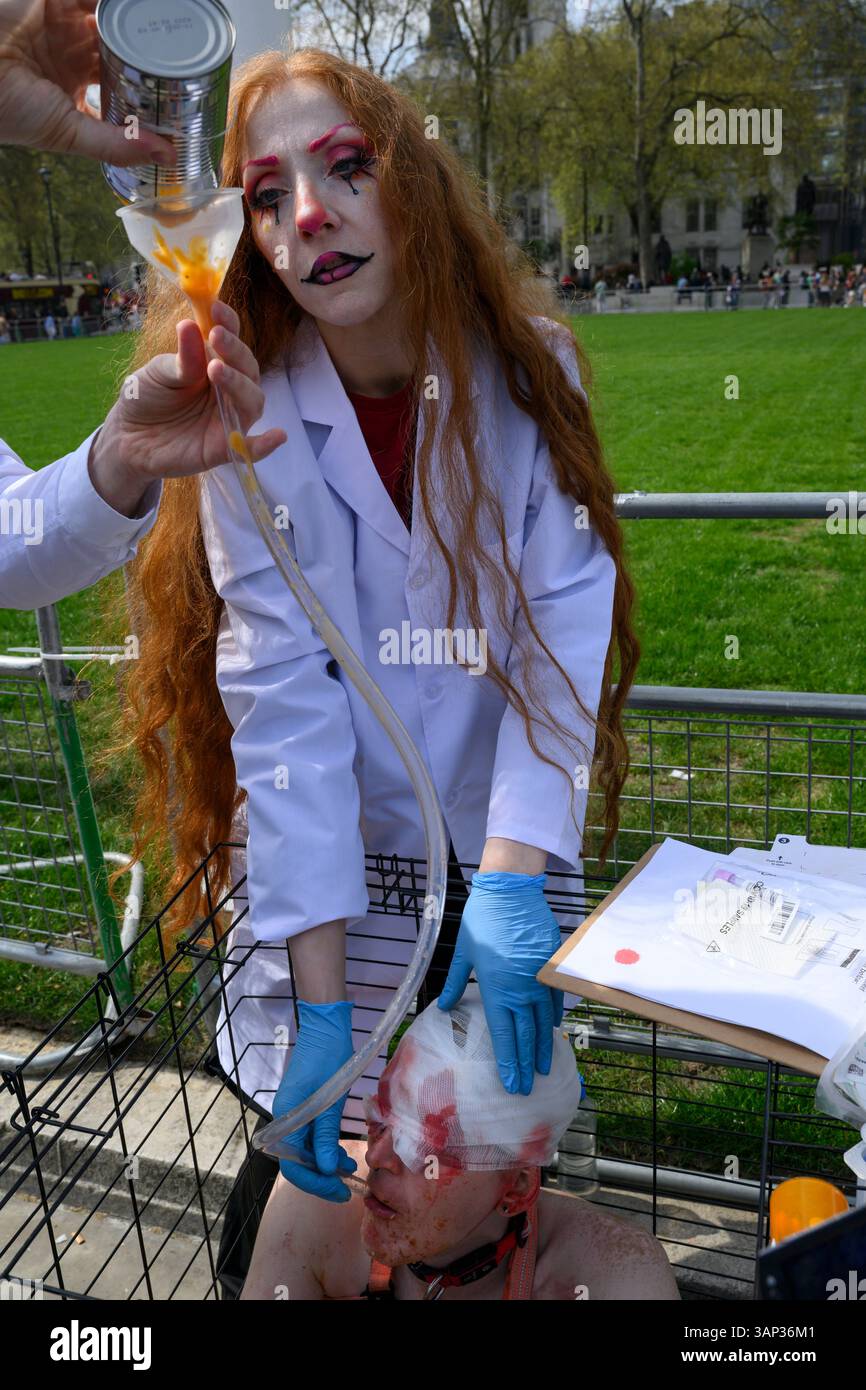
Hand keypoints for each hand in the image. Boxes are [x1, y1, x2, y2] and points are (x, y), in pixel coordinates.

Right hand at [0, 0, 175, 162]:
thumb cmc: (7, 107)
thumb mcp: (68, 131)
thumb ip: (117, 143)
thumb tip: (166, 156)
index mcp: (72, 86)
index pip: (119, 85)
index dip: (146, 90)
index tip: (180, 98)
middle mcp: (70, 52)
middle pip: (121, 48)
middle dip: (150, 54)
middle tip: (186, 60)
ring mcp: (61, 22)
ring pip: (111, 18)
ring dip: (138, 22)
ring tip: (172, 26)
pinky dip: (116, 4)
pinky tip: (143, 9)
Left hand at [93, 300, 287, 489]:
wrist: (126, 436)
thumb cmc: (147, 397)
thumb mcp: (158, 372)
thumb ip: (180, 357)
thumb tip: (191, 325)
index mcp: (213, 363)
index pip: (231, 340)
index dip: (229, 323)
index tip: (216, 308)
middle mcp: (228, 389)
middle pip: (248, 369)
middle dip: (235, 351)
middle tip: (216, 337)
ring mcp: (229, 418)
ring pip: (252, 401)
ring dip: (241, 384)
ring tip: (218, 370)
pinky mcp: (224, 448)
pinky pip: (251, 449)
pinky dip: (266, 444)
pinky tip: (279, 435)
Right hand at [271, 999, 356, 1202]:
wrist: (325, 1028)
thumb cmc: (327, 1057)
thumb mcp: (330, 1099)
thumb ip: (326, 1135)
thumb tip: (326, 1170)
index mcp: (286, 1119)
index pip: (293, 1165)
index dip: (315, 1183)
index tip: (340, 1191)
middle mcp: (286, 1121)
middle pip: (299, 1162)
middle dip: (322, 1177)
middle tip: (347, 1187)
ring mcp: (295, 1116)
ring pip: (307, 1152)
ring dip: (326, 1165)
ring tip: (350, 1168)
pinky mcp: (306, 1110)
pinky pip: (312, 1138)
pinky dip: (326, 1149)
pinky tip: (342, 1153)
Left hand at [437, 871, 563, 1094]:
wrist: (511, 889)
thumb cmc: (483, 918)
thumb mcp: (463, 951)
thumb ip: (456, 982)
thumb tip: (444, 1007)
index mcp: (496, 988)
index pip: (504, 1035)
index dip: (509, 1062)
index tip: (512, 1084)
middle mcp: (520, 988)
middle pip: (526, 1035)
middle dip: (527, 1064)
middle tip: (528, 1087)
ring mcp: (539, 977)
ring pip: (544, 1020)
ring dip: (544, 1046)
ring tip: (544, 1067)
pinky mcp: (551, 964)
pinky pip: (554, 998)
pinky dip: (553, 1016)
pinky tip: (553, 1031)